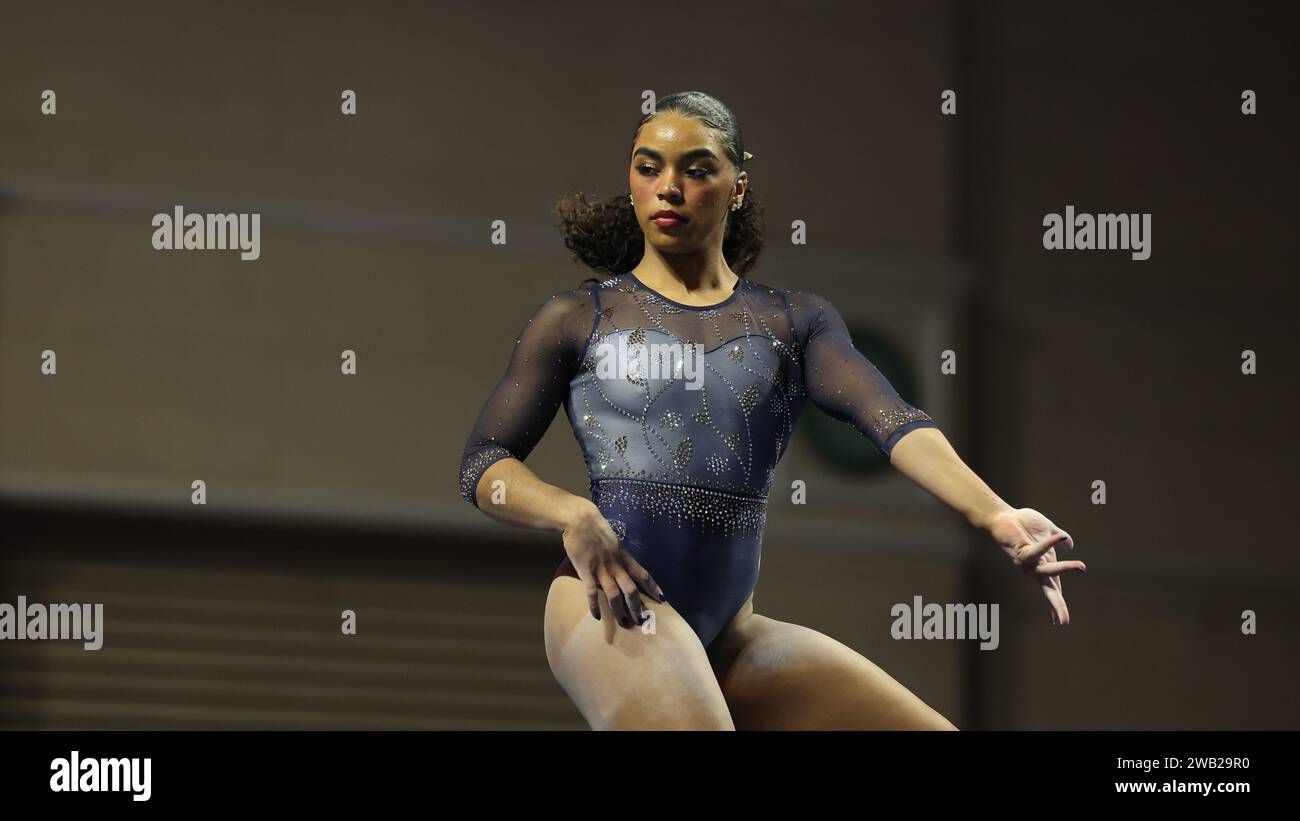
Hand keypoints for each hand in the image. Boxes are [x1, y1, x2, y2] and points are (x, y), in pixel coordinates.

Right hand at [560, 500, 665, 629]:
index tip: (662, 599)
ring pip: (614, 594)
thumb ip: (619, 555)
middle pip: (631, 589)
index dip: (654, 587)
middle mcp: (616, 565)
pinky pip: (591, 592)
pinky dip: (594, 605)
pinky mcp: (586, 571)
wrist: (581, 520)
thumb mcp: (615, 542)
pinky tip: (596, 616)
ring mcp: (601, 569)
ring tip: (624, 622)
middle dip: (638, 606)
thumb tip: (624, 565)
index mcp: (624, 556)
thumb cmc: (597, 529)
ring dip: (620, 610)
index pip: (643, 574)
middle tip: (642, 621)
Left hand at [986, 507, 1084, 624]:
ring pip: (1047, 571)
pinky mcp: (1021, 552)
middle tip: (1063, 622)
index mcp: (1045, 565)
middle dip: (1057, 605)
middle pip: (1049, 590)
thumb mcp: (1048, 529)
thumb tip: (1070, 545)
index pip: (1054, 588)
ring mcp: (1027, 562)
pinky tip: (1060, 538)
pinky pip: (1037, 551)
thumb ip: (1060, 538)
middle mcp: (1036, 567)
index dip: (1057, 604)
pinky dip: (1049, 544)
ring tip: (1082, 566)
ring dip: (1065, 568)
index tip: (1061, 622)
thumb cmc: (1024, 524)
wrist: (1005, 515)